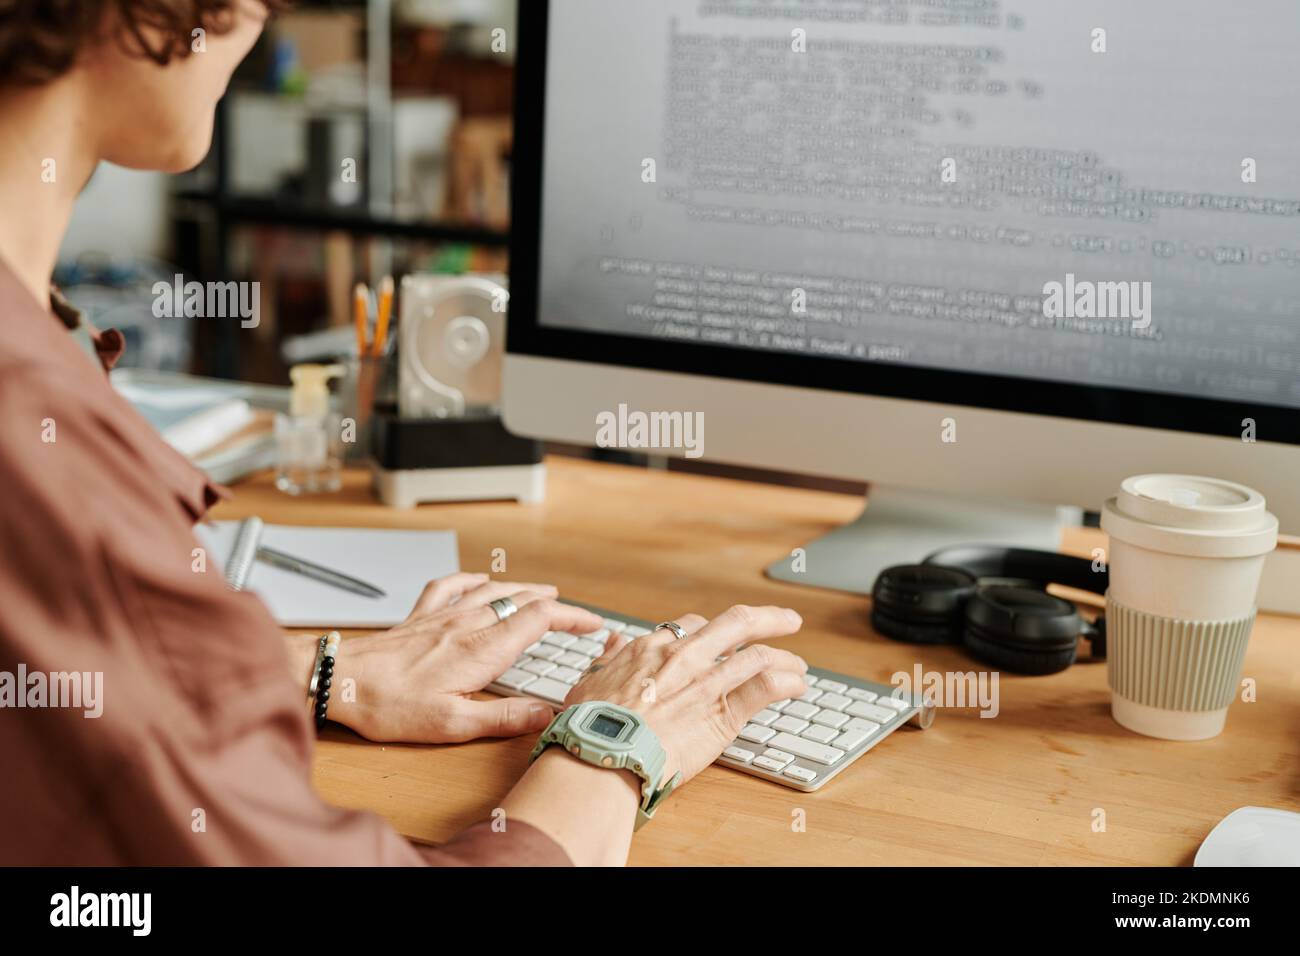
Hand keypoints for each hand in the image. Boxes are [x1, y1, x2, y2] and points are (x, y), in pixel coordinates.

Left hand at [311, 572, 604, 742]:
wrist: (338, 679)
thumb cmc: (389, 704)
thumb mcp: (452, 725)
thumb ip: (503, 717)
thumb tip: (545, 713)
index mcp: (481, 650)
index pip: (539, 620)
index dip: (573, 617)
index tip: (593, 623)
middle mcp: (465, 625)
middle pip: (521, 600)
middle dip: (555, 604)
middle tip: (576, 614)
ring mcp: (441, 616)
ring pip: (492, 591)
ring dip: (522, 589)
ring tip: (542, 592)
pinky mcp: (418, 617)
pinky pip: (450, 585)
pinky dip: (471, 579)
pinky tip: (478, 579)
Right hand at [563, 605, 807, 784]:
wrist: (603, 754)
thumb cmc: (590, 725)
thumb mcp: (589, 681)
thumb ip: (607, 658)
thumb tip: (612, 641)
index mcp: (651, 648)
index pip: (691, 626)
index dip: (712, 631)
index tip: (724, 639)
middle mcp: (684, 657)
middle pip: (736, 623)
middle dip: (767, 619)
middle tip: (786, 621)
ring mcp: (706, 681)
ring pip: (759, 654)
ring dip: (785, 657)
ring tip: (798, 666)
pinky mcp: (724, 712)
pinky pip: (766, 686)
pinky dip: (788, 682)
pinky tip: (797, 685)